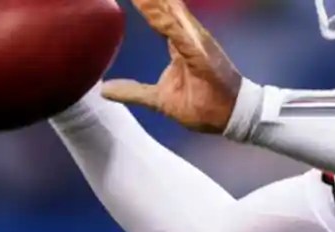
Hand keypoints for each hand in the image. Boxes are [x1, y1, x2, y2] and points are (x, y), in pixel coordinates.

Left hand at [102, 0, 243, 133]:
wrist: (229, 117)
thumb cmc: (201, 105)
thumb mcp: (159, 99)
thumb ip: (133, 91)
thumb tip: (104, 90)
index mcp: (179, 42)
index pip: (157, 14)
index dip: (144, 1)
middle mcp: (188, 36)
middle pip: (164, 6)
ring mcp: (195, 42)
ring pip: (170, 13)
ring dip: (154, 2)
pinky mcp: (200, 53)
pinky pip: (178, 33)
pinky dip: (164, 18)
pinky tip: (149, 5)